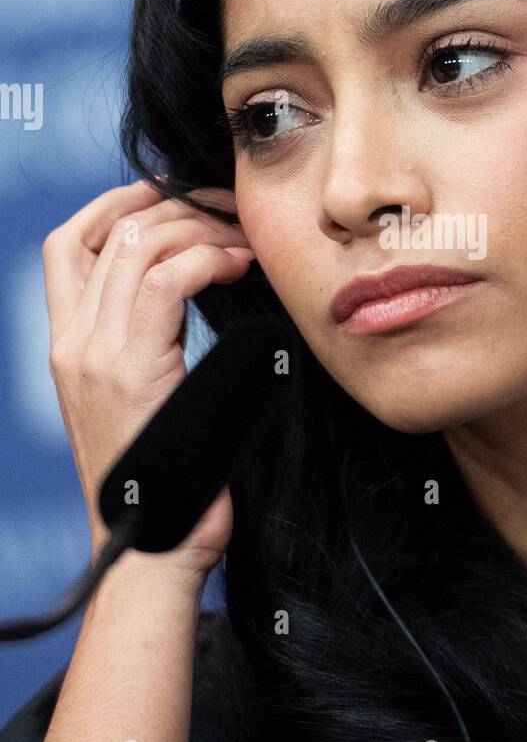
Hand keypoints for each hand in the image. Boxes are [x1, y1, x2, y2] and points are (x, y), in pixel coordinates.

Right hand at [43, 179, 254, 581]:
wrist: (155, 548)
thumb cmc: (172, 474)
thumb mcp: (153, 391)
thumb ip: (158, 336)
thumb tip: (201, 279)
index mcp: (69, 345)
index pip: (68, 243)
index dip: (119, 203)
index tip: (177, 194)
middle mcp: (71, 343)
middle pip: (108, 231)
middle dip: (175, 206)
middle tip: (230, 212)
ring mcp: (93, 356)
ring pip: (137, 245)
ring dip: (200, 228)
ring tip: (243, 243)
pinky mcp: (128, 372)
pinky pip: (166, 280)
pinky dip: (208, 258)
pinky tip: (238, 267)